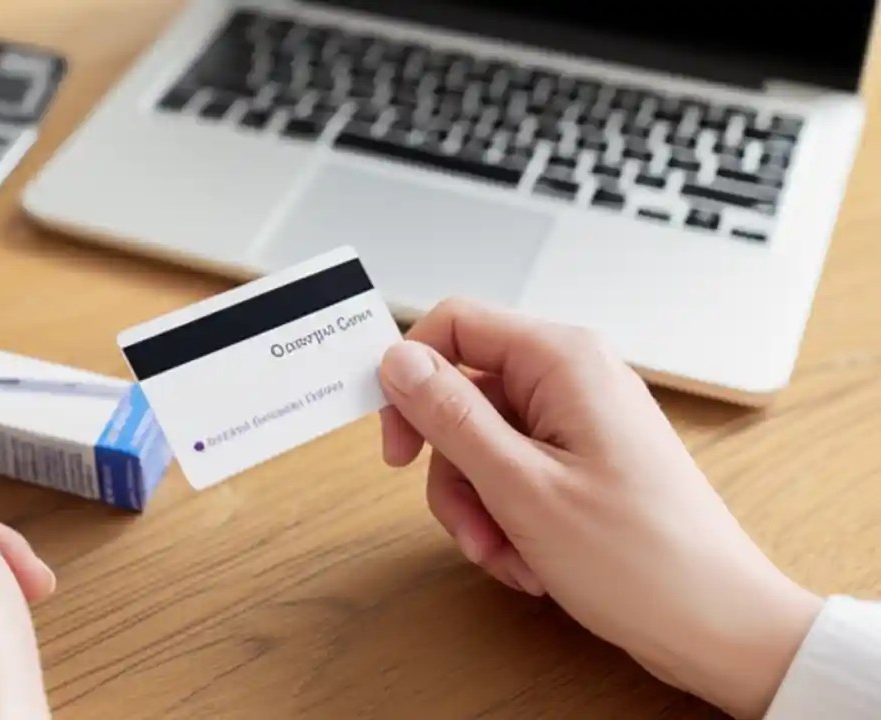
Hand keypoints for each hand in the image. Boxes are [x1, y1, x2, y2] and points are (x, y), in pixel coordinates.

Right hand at [378, 299, 822, 718]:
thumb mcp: (520, 486)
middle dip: (452, 470)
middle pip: (463, 397)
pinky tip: (529, 561)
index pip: (455, 324)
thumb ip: (451, 416)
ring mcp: (579, 421)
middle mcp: (572, 378)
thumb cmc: (639, 559)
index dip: (410, 376)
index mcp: (562, 360)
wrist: (717, 625)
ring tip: (507, 556)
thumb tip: (398, 360)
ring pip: (482, 445)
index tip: (395, 440)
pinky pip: (513, 474)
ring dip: (478, 508)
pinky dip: (506, 519)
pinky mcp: (583, 461)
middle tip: (466, 524)